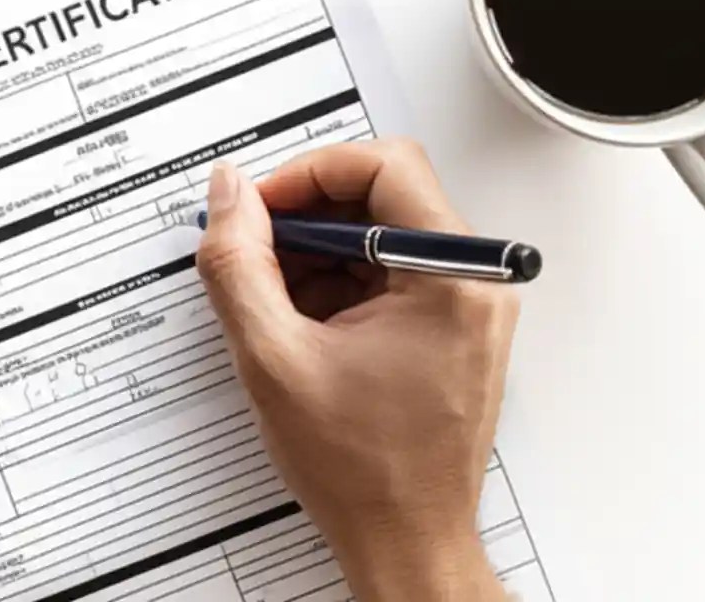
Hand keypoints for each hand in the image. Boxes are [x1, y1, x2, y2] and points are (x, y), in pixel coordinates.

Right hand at [196, 140, 516, 601]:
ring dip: (317, 255)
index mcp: (450, 279)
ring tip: (274, 304)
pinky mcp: (452, 328)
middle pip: (383, 196)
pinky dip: (337, 285)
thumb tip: (229, 196)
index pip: (384, 165)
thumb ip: (238, 264)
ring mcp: (467, 306)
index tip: (261, 205)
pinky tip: (302, 326)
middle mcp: (474, 283)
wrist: (405, 540)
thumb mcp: (272, 358)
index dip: (307, 173)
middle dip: (306, 217)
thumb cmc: (362, 472)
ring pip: (381, 235)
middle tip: (254, 251)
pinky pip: (389, 275)